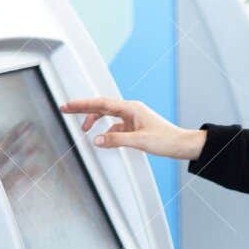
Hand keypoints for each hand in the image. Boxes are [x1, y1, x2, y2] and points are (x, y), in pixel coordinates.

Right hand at [59, 96, 202, 161]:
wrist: (181, 144)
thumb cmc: (166, 140)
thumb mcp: (139, 141)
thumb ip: (116, 140)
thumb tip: (96, 140)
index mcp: (131, 108)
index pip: (101, 104)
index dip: (83, 105)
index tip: (68, 105)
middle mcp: (131, 110)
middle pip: (102, 107)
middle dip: (83, 109)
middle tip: (66, 110)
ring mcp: (133, 118)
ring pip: (108, 117)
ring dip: (95, 121)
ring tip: (84, 130)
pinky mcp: (135, 127)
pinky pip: (116, 126)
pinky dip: (107, 132)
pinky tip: (103, 139)